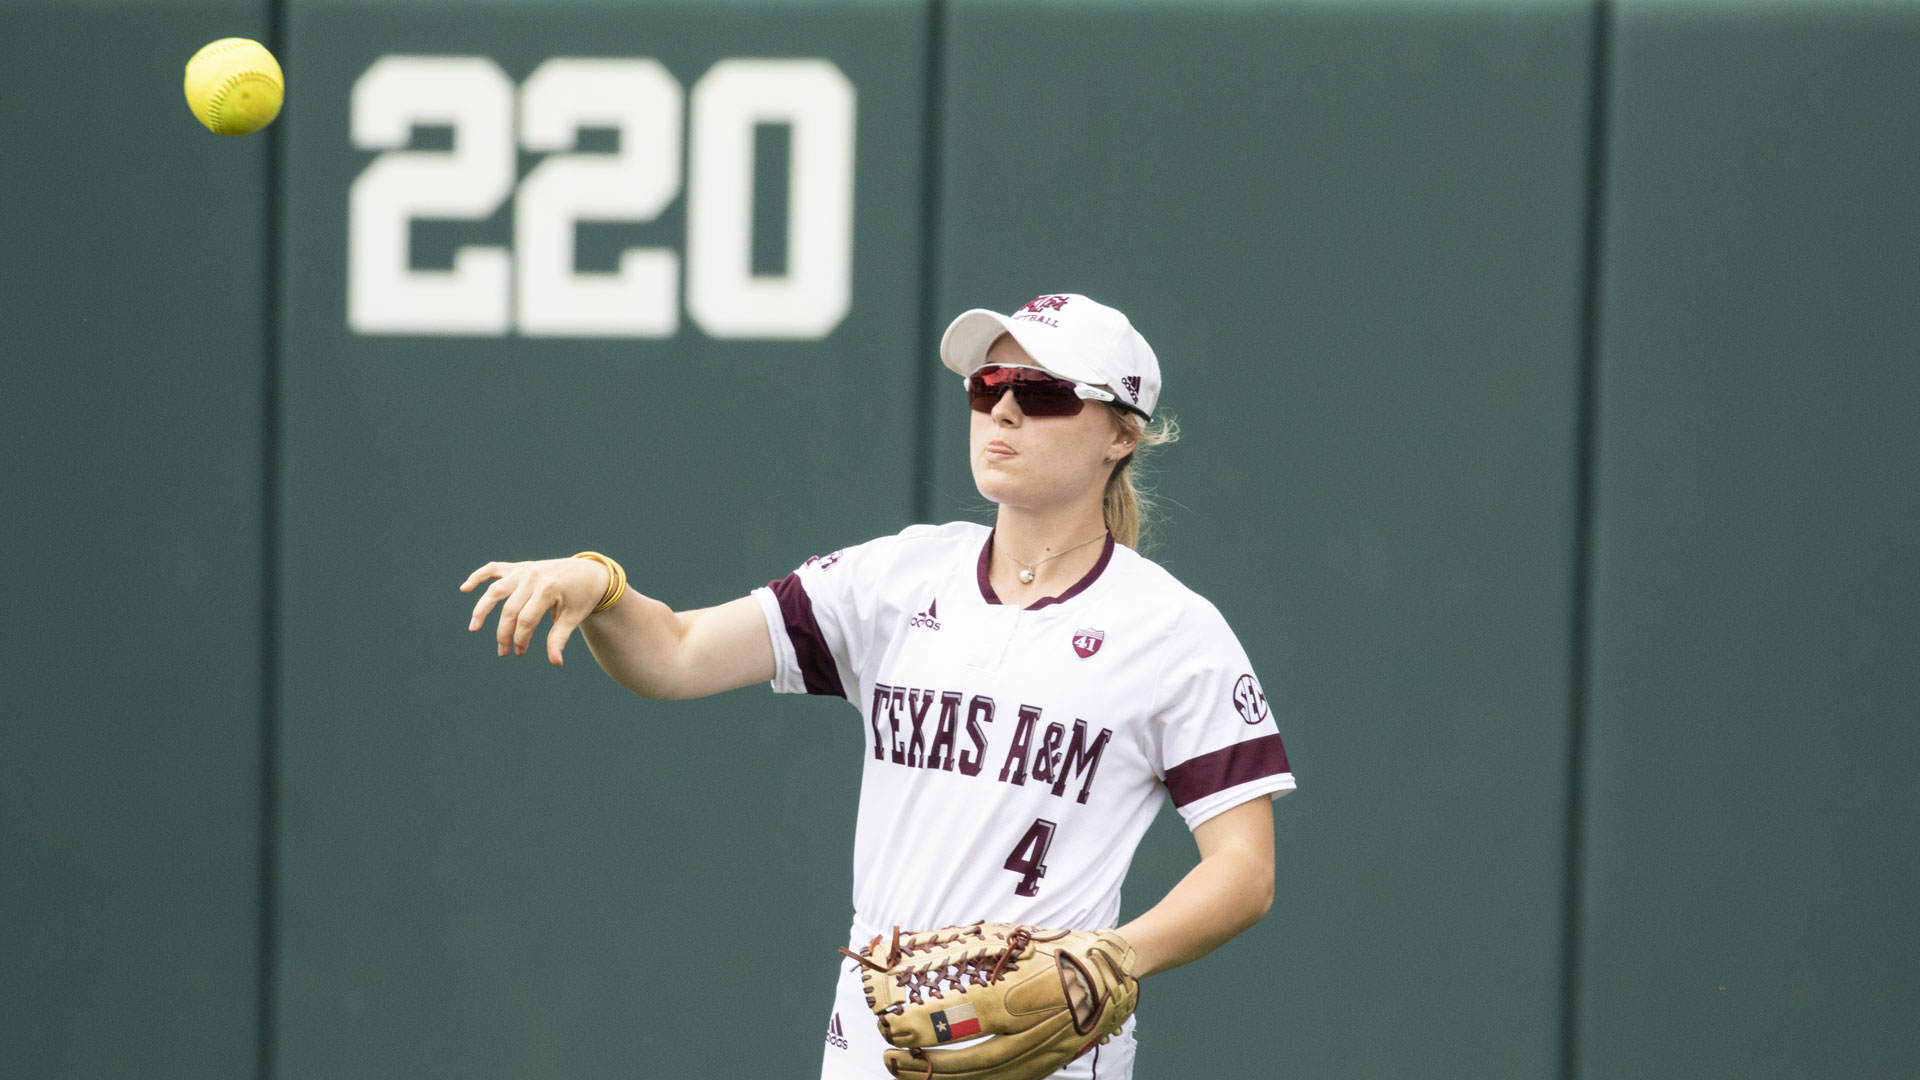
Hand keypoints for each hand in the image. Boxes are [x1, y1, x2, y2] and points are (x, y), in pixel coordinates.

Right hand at [459, 557, 609, 665]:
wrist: (590, 571)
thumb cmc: (582, 597)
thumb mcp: (574, 618)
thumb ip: (559, 639)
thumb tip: (555, 663)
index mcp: (548, 589)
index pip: (526, 620)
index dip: (521, 639)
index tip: (519, 653)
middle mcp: (533, 577)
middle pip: (510, 609)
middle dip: (504, 633)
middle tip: (503, 651)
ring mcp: (525, 570)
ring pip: (496, 589)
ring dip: (482, 608)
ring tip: (473, 628)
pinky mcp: (520, 567)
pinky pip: (494, 569)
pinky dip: (478, 576)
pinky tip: (464, 588)